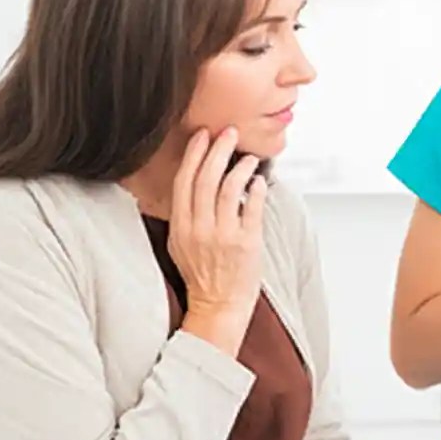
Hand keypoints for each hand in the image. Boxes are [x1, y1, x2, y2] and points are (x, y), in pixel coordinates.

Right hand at [170, 127, 267, 355]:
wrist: (217, 306)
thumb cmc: (202, 276)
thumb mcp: (181, 244)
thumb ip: (185, 216)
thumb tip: (193, 185)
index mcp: (180, 226)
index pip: (185, 181)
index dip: (194, 155)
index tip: (202, 136)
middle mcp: (199, 228)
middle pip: (206, 179)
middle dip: (217, 150)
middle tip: (228, 133)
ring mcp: (223, 235)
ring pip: (230, 189)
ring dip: (241, 167)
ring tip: (249, 157)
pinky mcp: (246, 243)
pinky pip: (252, 208)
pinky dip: (257, 190)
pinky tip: (260, 181)